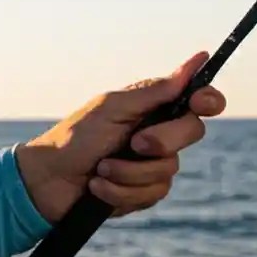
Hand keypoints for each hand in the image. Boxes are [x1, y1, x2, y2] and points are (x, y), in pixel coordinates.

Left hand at [15, 52, 227, 223]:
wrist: (48, 181)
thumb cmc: (74, 139)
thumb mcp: (111, 109)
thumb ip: (153, 92)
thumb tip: (194, 62)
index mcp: (149, 108)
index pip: (195, 101)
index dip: (208, 100)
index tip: (202, 103)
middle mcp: (157, 134)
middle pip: (191, 133)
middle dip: (161, 141)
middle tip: (134, 144)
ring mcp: (152, 164)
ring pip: (169, 170)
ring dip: (128, 171)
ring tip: (101, 169)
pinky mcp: (143, 192)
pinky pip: (152, 194)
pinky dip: (120, 191)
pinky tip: (98, 187)